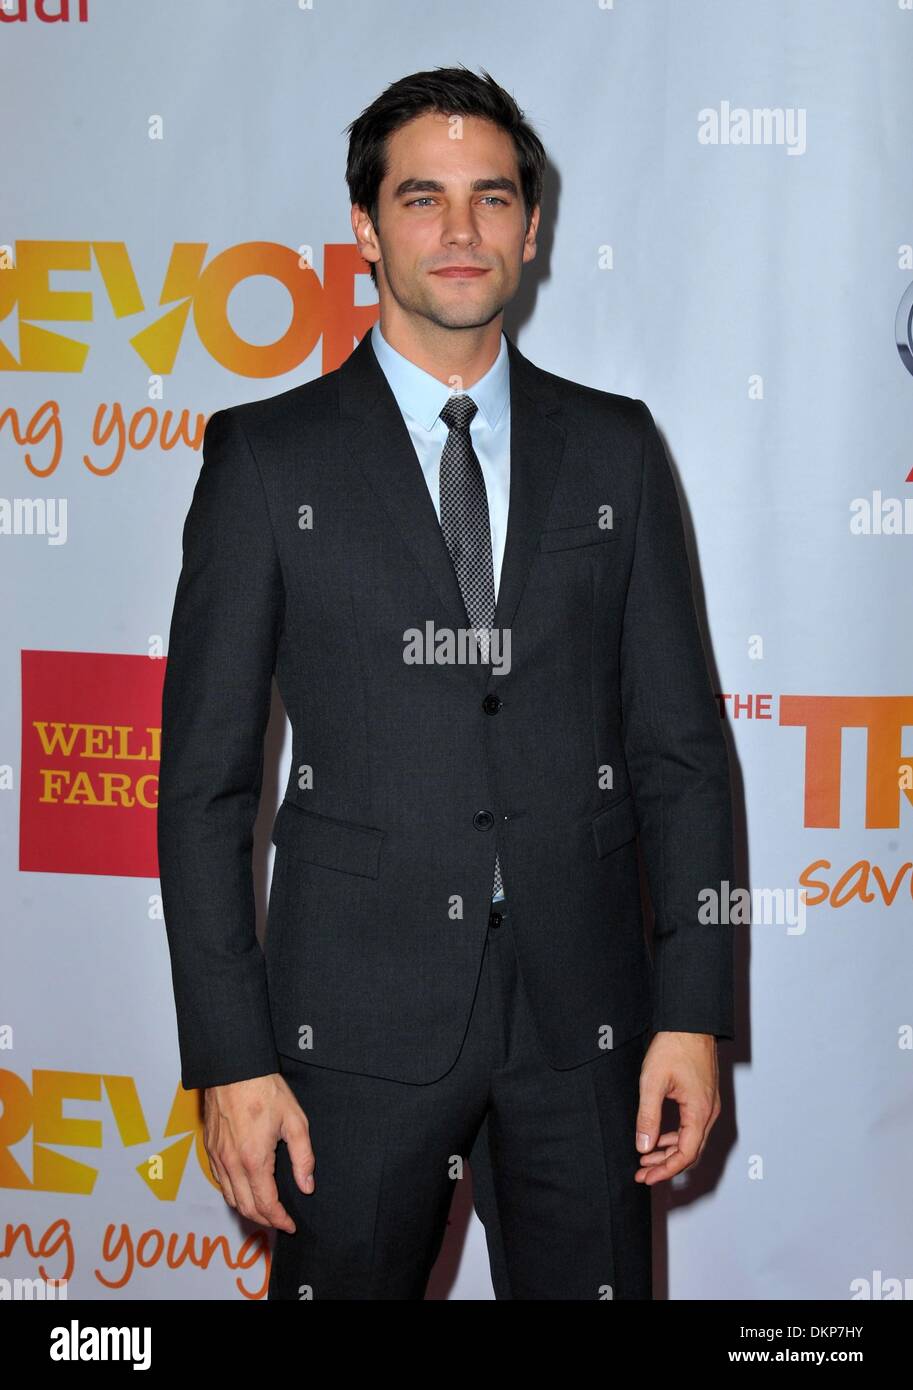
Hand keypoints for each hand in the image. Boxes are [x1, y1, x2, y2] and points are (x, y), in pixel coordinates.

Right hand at [203, 1072, 314, 1230]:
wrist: (233, 1069)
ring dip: (247, 1209)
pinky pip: (219, 1181)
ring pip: (230, 1197)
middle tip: (280, 1221)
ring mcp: (217, 1157)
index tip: (290, 1225)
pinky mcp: (209, 1149)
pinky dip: (232, 1193)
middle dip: (264, 1220)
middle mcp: (231, 1164)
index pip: (266, 1204)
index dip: (279, 1219)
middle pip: (246, 1207)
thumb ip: (303, 1158)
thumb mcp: (295, 1121)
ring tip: (264, 1211)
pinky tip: (244, 1190)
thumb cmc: (265, 1090)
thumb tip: (306, 1185)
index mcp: (254, 1160)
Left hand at [634, 1031, 720, 1184]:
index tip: (646, 1177)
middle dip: (665, 1166)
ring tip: (645, 1158)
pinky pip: (691, 1127)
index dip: (665, 1170)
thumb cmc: (673, 1046)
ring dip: (669, 1152)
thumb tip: (643, 1147)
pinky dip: (675, 1137)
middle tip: (642, 1174)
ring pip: (691, 1140)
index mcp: (699, 1111)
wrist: (690, 1021)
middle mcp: (709, 1112)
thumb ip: (648, 1117)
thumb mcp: (652, 1082)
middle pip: (690, 1151)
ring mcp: (708, 1105)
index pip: (685, 1154)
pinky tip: (658, 1138)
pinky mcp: (703, 1097)